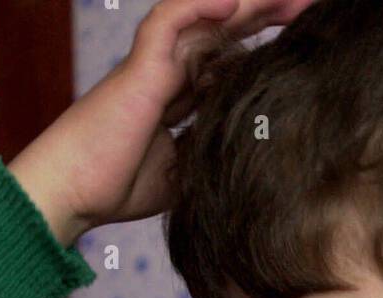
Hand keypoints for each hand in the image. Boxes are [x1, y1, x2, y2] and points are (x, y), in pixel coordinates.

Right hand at [7, 0, 317, 244]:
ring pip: (204, 17)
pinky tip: (232, 1)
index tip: (305, 47)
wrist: (71, 193)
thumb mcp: (181, 175)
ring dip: (246, 4)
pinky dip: (199, 6)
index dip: (264, 49)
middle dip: (268, 15)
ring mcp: (153, 65)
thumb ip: (208, 154)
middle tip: (311, 7)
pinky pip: (169, 21)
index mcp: (178, 97)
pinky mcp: (139, 67)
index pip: (229, 61)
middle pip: (225, 31)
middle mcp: (168, 72)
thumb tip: (245, 158)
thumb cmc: (113, 188)